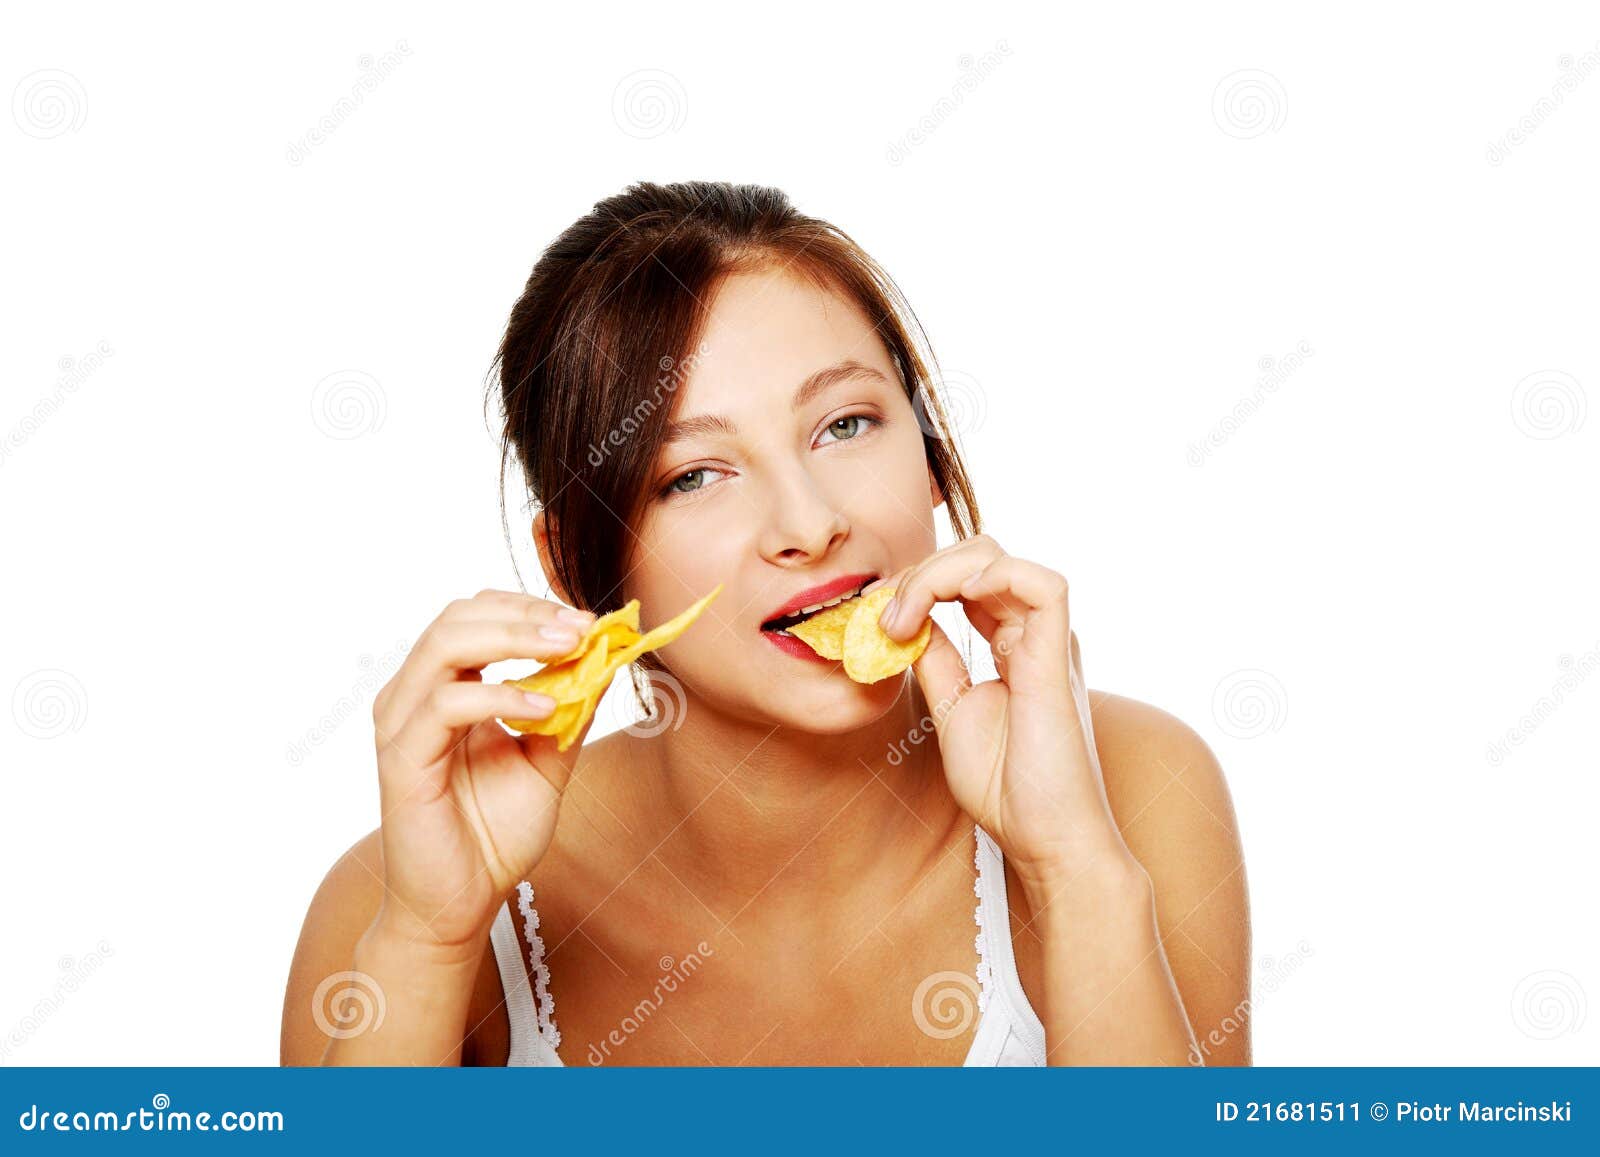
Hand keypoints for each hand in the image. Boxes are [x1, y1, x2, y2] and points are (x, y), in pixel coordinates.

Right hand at [369, 589, 598, 951]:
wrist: (461, 905)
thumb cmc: (493, 835)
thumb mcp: (548, 761)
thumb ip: (573, 709)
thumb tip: (608, 658)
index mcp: (443, 688)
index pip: (477, 616)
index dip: (531, 608)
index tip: (588, 622)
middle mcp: (413, 696)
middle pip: (459, 616)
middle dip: (526, 613)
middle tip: (583, 627)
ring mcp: (402, 724)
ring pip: (446, 645)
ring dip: (515, 637)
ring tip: (570, 649)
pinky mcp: (402, 759)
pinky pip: (447, 706)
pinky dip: (501, 696)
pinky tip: (546, 707)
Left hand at [868, 536, 1136, 883]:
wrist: (1047, 840)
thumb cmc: (1008, 789)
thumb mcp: (952, 710)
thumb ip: (936, 661)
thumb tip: (909, 622)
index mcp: (1013, 645)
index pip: (965, 579)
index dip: (917, 584)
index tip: (878, 620)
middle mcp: (1034, 635)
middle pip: (978, 557)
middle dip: (920, 573)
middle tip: (885, 617)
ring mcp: (1049, 643)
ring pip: (1000, 559)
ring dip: (939, 572)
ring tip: (906, 615)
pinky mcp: (1057, 661)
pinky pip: (1045, 586)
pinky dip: (997, 575)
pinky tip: (959, 596)